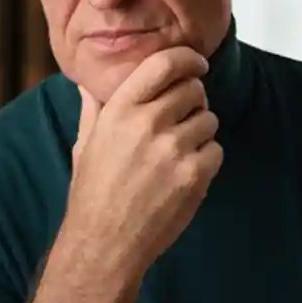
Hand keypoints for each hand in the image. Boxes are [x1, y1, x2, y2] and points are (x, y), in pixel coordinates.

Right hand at [64, 46, 222, 282]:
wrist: (104, 243)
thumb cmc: (93, 192)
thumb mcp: (85, 143)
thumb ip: (94, 108)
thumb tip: (90, 82)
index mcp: (120, 110)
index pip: (163, 64)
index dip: (187, 59)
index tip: (197, 64)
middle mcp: (147, 124)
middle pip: (194, 90)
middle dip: (193, 102)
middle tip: (181, 121)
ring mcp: (173, 149)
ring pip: (209, 120)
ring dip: (200, 132)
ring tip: (178, 153)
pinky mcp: (194, 175)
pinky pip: (216, 150)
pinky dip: (207, 160)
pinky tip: (184, 174)